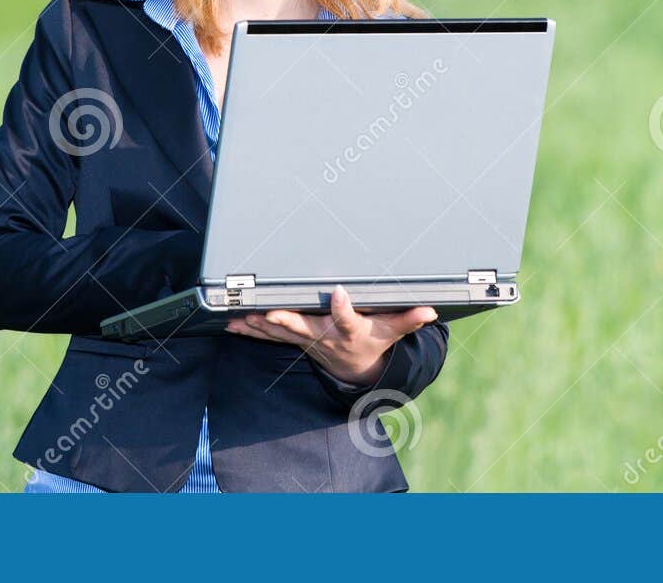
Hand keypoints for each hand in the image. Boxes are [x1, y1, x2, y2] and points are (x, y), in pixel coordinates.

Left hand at [224, 284, 437, 385]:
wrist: (357, 370)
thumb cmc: (373, 342)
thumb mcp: (392, 331)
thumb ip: (408, 319)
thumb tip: (429, 311)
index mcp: (350, 331)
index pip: (348, 319)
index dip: (344, 308)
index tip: (340, 292)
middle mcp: (326, 337)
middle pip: (305, 328)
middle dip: (287, 321)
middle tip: (269, 312)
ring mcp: (307, 340)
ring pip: (281, 333)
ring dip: (261, 326)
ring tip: (242, 317)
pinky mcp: (295, 340)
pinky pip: (270, 337)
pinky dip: (251, 331)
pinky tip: (233, 324)